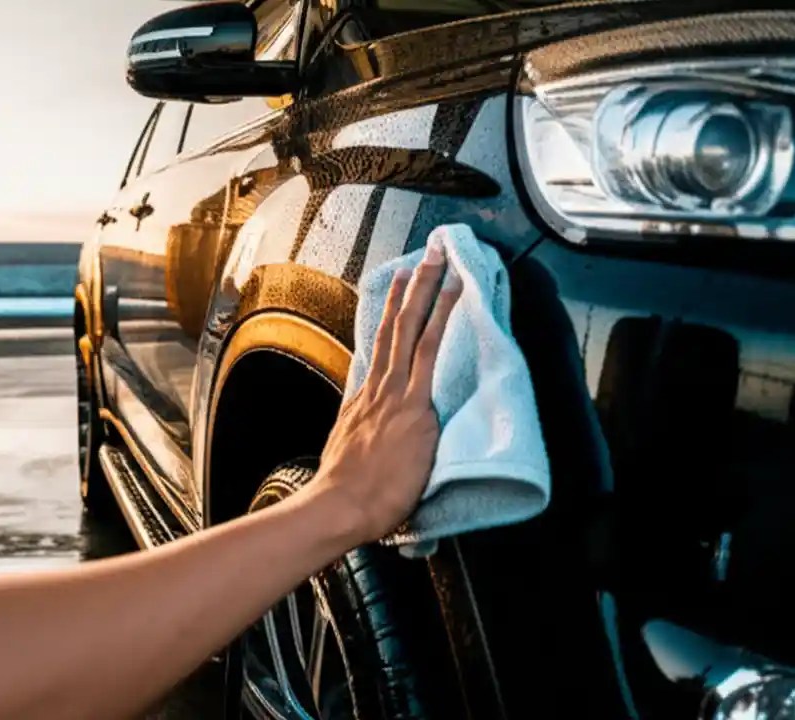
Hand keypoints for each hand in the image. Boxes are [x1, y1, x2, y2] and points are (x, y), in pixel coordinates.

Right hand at [304, 238, 461, 545]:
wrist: (339, 505)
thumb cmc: (349, 497)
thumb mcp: (353, 459)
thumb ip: (366, 443)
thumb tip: (373, 445)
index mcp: (363, 401)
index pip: (382, 350)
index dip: (390, 316)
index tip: (398, 290)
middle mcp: (378, 388)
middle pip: (396, 326)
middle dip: (411, 288)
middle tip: (424, 255)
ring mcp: (395, 392)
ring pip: (412, 327)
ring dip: (427, 289)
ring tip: (440, 259)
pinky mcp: (413, 403)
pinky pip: (430, 349)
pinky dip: (442, 316)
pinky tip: (454, 292)